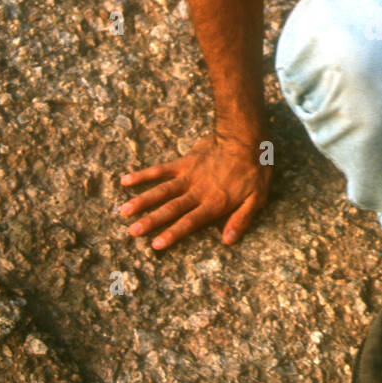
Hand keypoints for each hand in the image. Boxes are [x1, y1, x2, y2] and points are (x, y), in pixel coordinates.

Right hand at [117, 131, 272, 249]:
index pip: (189, 222)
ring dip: (142, 201)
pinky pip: (161, 170)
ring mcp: (188, 176)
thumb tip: (228, 241)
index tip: (155, 245)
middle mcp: (197, 191)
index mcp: (214, 203)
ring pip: (161, 190)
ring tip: (124, 212)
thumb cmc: (254, 170)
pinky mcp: (184, 163)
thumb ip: (241, 219)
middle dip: (150, 221)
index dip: (172, 234)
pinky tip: (125, 181)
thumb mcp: (257, 198)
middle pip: (170, 209)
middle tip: (131, 232)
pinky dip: (143, 175)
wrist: (245, 137)